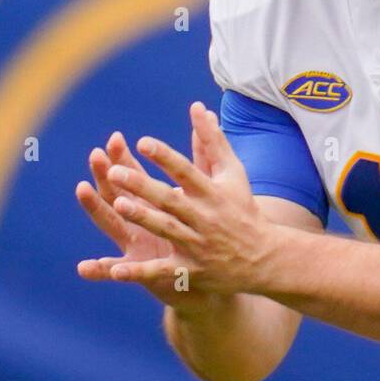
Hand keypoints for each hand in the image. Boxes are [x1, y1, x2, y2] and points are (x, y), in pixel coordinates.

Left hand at [90, 102, 272, 297]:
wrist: (265, 257)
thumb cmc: (243, 209)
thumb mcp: (233, 174)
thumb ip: (213, 141)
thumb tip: (198, 107)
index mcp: (213, 193)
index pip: (187, 171)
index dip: (166, 157)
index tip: (143, 142)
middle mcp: (205, 218)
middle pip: (170, 200)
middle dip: (143, 186)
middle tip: (114, 172)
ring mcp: (197, 245)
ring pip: (166, 230)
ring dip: (142, 218)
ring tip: (117, 204)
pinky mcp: (190, 270)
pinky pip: (162, 271)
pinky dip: (140, 273)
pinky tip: (116, 270)